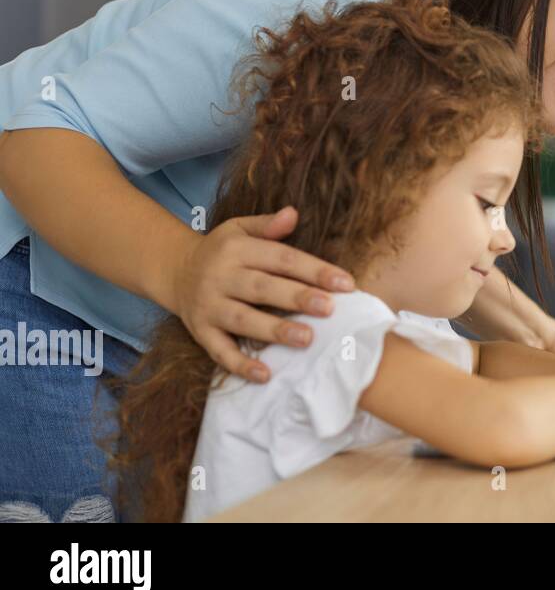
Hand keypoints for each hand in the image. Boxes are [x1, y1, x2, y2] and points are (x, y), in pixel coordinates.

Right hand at [169, 205, 354, 381]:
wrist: (174, 271)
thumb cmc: (221, 251)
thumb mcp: (239, 229)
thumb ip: (267, 224)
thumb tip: (293, 214)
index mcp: (236, 250)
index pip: (281, 259)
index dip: (314, 270)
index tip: (346, 283)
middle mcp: (220, 278)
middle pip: (262, 288)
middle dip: (297, 298)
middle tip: (329, 309)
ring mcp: (208, 307)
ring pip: (243, 320)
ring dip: (274, 331)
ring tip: (307, 339)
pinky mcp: (199, 332)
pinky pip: (219, 351)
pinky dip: (240, 365)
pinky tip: (266, 375)